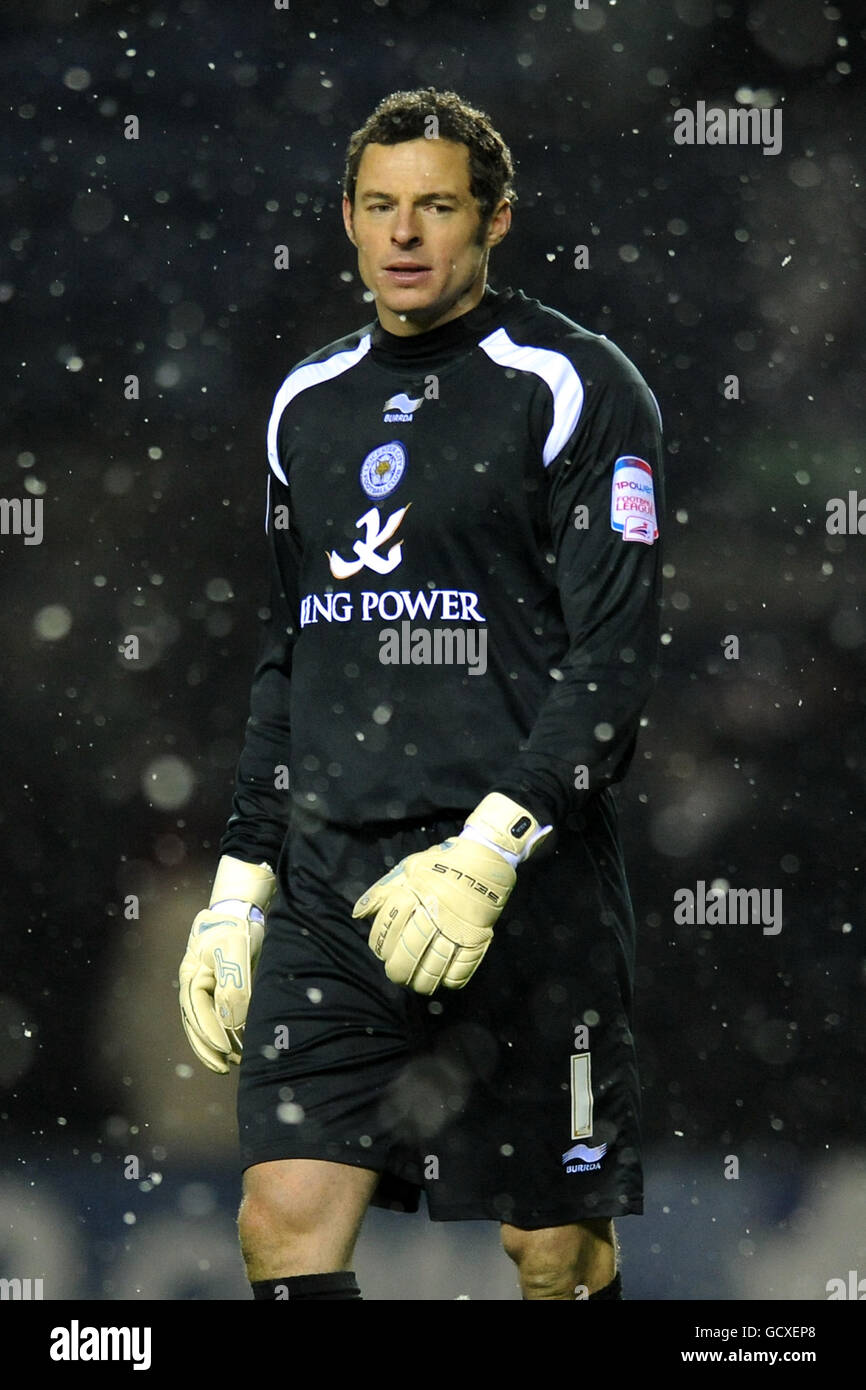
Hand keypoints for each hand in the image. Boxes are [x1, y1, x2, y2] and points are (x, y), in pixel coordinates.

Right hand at [178, 856, 275, 1072]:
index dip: (211, 1033)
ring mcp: (204, 985)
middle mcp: (194, 983)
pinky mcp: (217, 986)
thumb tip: (232, 1020)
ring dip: (214, 1044)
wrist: (240, 908)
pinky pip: (214, 1014)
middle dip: (209, 1046)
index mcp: (192, 974)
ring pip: (203, 1022)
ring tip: (230, 1062)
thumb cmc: (236, 925)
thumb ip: (233, 983)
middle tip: (225, 1066)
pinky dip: (222, 1032)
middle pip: (195, 1022)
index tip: (227, 1050)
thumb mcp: (236, 949)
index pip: (198, 1011)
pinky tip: (234, 1045)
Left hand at [352, 794, 550, 994]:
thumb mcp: (408, 868)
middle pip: (411, 951)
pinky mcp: (479, 936)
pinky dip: (452, 979)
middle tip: (396, 974)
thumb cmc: (442, 863)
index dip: (380, 944)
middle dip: (399, 969)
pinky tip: (443, 981)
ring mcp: (458, 927)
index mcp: (415, 894)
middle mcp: (435, 913)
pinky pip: (464, 966)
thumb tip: (357, 914)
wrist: (486, 857)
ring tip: (416, 984)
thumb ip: (382, 891)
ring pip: (436, 964)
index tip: (381, 951)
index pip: (389, 927)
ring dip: (423, 980)